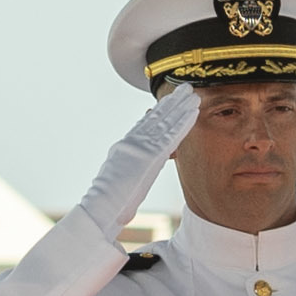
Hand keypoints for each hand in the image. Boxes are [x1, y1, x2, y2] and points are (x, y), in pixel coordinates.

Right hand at [72, 86, 203, 233]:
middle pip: (155, 118)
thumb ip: (128, 181)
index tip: (167, 101)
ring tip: (193, 93)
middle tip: (184, 89)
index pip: (143, 126)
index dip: (157, 112)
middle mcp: (132, 143)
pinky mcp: (151, 154)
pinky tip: (194, 112)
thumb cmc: (107, 206)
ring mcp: (141, 146)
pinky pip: (172, 135)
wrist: (102, 206)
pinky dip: (183, 122)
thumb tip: (131, 193)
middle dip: (171, 102)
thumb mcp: (119, 186)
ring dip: (181, 106)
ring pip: (165, 121)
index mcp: (123, 149)